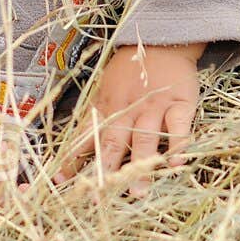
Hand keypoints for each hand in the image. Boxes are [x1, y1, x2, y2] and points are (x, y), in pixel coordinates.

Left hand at [52, 41, 203, 197]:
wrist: (162, 42)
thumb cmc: (130, 71)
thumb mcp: (104, 91)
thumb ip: (93, 118)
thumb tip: (72, 148)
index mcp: (106, 109)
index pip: (86, 138)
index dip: (72, 160)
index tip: (60, 182)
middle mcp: (127, 111)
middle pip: (114, 144)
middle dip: (106, 172)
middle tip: (99, 198)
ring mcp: (154, 108)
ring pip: (145, 140)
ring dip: (142, 167)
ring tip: (138, 192)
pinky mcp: (179, 104)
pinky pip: (179, 128)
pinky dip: (179, 146)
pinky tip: (177, 164)